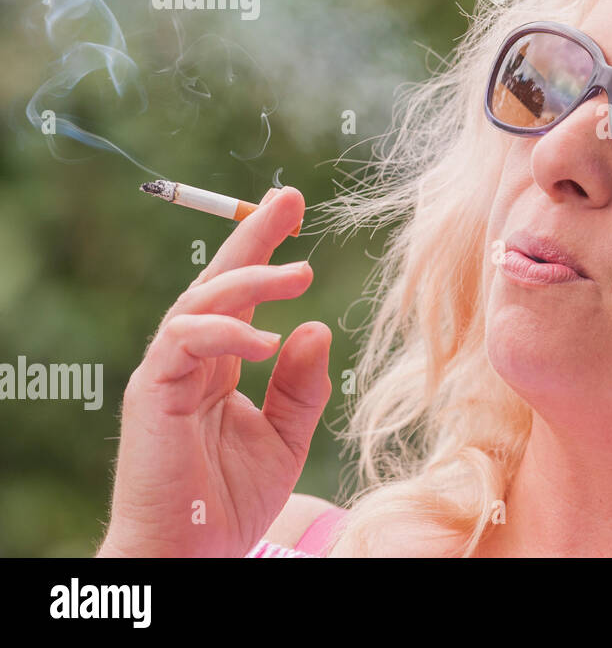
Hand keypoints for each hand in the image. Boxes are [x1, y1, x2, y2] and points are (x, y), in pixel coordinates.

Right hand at [97, 186, 330, 557]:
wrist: (188, 553)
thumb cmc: (229, 500)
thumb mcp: (286, 437)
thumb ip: (302, 385)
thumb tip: (315, 326)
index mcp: (221, 362)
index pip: (241, 292)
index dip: (263, 247)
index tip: (290, 203)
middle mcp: (191, 358)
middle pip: (216, 281)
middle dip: (251, 236)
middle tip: (288, 200)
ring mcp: (168, 371)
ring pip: (199, 302)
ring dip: (249, 281)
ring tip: (298, 274)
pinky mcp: (153, 391)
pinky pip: (183, 341)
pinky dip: (224, 333)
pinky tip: (266, 340)